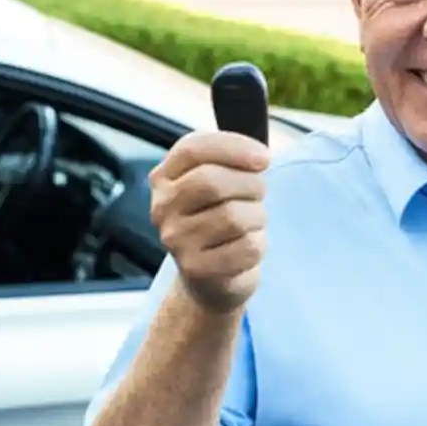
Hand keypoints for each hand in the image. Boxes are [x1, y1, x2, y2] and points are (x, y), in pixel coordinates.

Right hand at [148, 131, 269, 315]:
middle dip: (250, 183)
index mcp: (164, 177)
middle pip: (211, 181)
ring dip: (257, 216)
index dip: (233, 147)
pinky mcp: (196, 269)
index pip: (192, 149)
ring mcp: (176, 240)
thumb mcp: (216, 182)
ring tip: (251, 223)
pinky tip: (246, 247)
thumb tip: (259, 157)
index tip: (264, 158)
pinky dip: (258, 246)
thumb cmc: (218, 218)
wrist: (209, 277)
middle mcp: (162, 208)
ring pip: (234, 216)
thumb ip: (229, 159)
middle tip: (259, 192)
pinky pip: (245, 248)